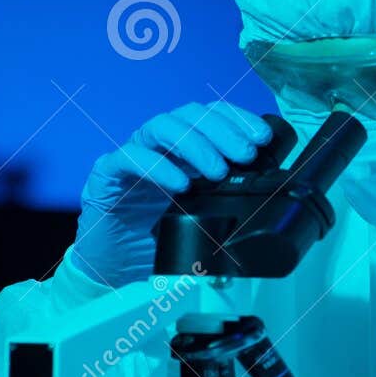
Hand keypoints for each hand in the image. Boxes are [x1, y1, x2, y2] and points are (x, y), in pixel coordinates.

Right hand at [73, 102, 273, 286]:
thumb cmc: (159, 232)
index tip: (263, 137)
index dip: (238, 119)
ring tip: (216, 171)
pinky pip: (127, 157)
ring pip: (161, 126)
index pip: (212, 115)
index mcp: (184, 146)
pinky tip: (180, 184)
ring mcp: (133, 154)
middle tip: (245, 154)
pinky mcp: (108, 174)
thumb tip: (268, 194)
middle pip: (191, 114)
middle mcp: (159, 143)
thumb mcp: (204, 211)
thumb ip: (226, 195)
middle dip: (223, 130)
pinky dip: (156, 166)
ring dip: (195, 144)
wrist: (115, 262)